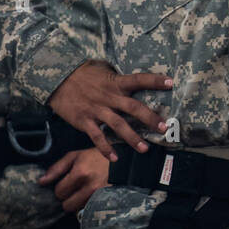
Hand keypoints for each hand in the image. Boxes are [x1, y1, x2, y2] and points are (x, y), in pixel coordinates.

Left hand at [39, 147, 109, 213]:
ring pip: (77, 211)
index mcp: (80, 173)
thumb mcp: (75, 156)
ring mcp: (100, 196)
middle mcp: (90, 187)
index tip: (66, 183)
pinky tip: (91, 196)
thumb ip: (56, 169)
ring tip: (83, 192)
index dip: (60, 189)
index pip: (59, 192)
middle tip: (74, 189)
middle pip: (67, 205)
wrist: (123, 161)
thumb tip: (41, 182)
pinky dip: (87, 206)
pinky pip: (89, 212)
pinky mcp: (107, 202)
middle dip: (67, 198)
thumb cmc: (96, 157)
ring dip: (77, 203)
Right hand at [48, 60, 171, 160]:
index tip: (171, 82)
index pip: (139, 79)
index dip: (155, 80)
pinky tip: (115, 158)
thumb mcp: (102, 70)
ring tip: (145, 149)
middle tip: (164, 128)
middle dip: (149, 118)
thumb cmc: (83, 75)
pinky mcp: (85, 121)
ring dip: (132, 138)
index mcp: (115, 82)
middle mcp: (109, 96)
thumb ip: (118, 77)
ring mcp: (97, 110)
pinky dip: (106, 148)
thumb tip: (135, 79)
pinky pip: (97, 137)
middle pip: (133, 107)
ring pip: (118, 125)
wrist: (57, 80)